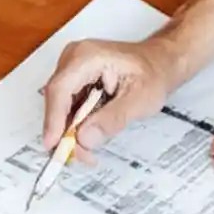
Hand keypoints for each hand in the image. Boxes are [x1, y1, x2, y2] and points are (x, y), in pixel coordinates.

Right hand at [42, 38, 178, 154]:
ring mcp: (72, 69)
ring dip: (69, 132)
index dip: (53, 119)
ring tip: (86, 152)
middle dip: (64, 132)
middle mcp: (73, 59)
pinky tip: (86, 139)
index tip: (54, 144)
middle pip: (56, 100)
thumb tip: (84, 138)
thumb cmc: (153, 74)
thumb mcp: (140, 99)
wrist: (159, 63)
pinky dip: (75, 125)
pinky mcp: (75, 81)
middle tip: (79, 156)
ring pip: (59, 106)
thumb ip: (112, 119)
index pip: (60, 89)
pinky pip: (67, 107)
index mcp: (87, 56)